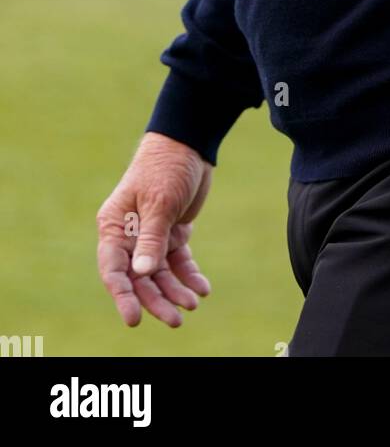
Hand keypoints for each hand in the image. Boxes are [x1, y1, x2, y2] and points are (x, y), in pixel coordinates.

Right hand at [96, 132, 212, 327]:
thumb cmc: (165, 167)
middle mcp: (129, 236)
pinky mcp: (173, 233)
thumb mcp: (159, 202)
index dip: (122, 295)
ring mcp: (152, 236)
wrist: (189, 144)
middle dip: (156, 300)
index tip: (133, 318)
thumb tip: (142, 274)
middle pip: (140, 278)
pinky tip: (202, 289)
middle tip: (176, 320)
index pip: (113, 269)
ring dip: (175, 290)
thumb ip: (151, 239)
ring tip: (192, 304)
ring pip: (160, 274)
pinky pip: (179, 261)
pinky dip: (189, 275)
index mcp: (114, 226)